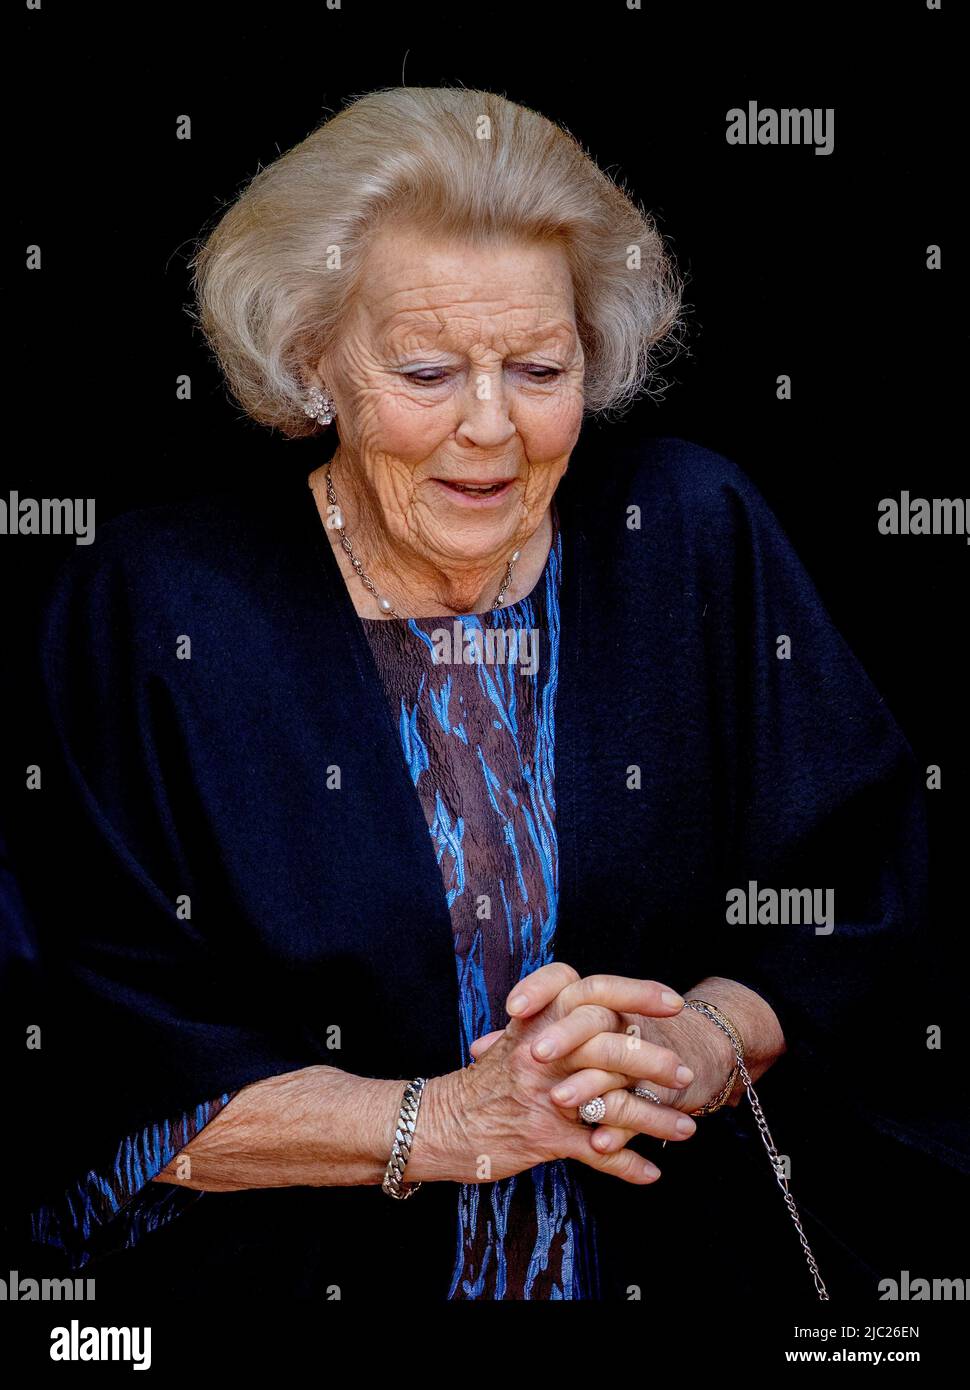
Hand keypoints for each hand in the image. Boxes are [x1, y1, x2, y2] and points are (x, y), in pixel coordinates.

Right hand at [420, 962, 690, 1187]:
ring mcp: (542, 1092)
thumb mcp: (514, 1040)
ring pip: (609, 1099)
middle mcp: (541, 1049)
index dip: (635, 992)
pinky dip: (625, 1164)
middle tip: (685, 1074)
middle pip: (608, 1042)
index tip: (672, 1002)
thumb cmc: (481, 1083)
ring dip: (652, 1117)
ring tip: (686, 1128)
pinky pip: (594, 1151)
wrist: (436, 1122)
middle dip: (653, 1059)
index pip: (590, 989)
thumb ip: (556, 1024)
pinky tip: (649, 1173)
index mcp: (537, 1020)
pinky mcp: (541, 1134)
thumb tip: (608, 1015)